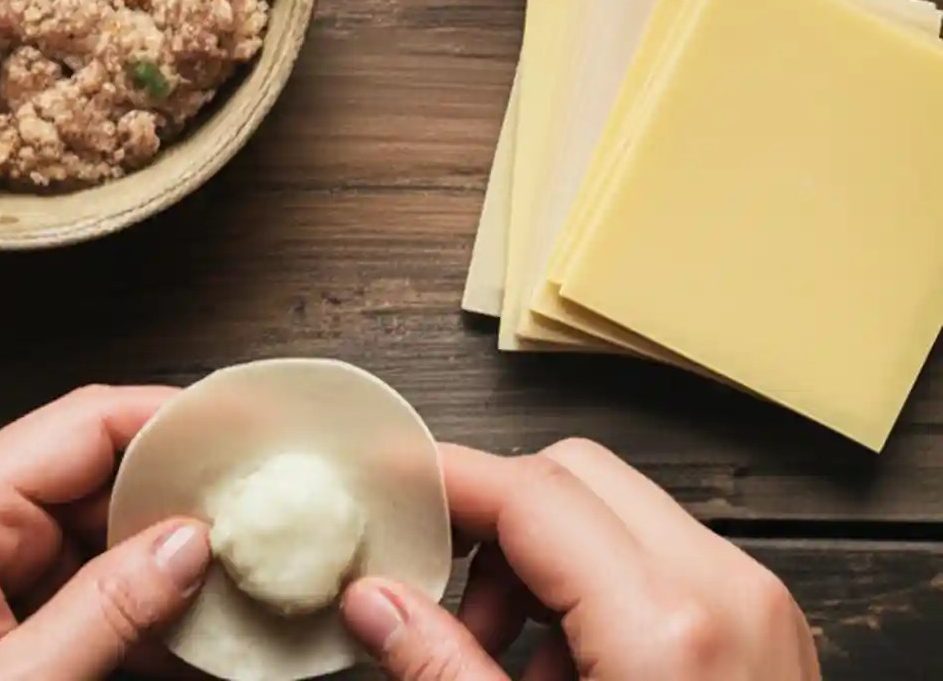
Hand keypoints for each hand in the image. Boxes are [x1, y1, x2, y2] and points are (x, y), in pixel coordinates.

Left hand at [0, 385, 211, 680]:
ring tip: (236, 588)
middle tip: (257, 524)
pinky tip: (186, 640)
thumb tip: (188, 544)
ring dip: (164, 566)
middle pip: (95, 479)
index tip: (240, 431)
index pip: (82, 426)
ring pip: (94, 540)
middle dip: (178, 501)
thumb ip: (105, 612)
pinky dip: (132, 612)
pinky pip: (76, 593)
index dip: (168, 417)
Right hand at [340, 438, 820, 680]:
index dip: (445, 480)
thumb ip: (442, 670)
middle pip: (577, 478)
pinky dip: (589, 595)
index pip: (532, 492)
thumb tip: (376, 605)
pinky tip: (557, 678)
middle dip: (491, 518)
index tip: (389, 488)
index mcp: (669, 626)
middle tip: (437, 585)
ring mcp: (756, 609)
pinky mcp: (761, 632)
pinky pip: (656, 566)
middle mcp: (726, 595)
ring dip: (537, 560)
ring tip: (497, 654)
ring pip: (616, 515)